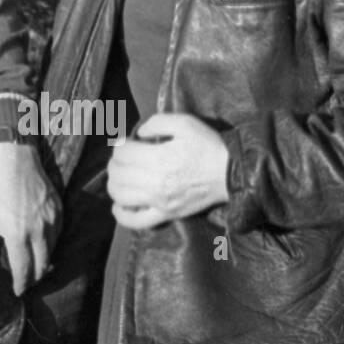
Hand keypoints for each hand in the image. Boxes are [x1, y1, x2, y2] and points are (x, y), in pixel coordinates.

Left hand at [0, 142, 62, 294]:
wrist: (15, 159)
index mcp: (17, 235)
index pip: (24, 269)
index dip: (22, 284)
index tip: (18, 291)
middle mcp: (38, 230)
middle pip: (42, 265)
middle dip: (35, 278)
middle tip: (27, 283)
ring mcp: (51, 220)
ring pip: (52, 250)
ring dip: (44, 262)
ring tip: (35, 267)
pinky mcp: (58, 210)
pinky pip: (58, 234)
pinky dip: (51, 244)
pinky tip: (42, 245)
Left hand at [107, 112, 229, 229]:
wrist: (230, 173)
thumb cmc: (207, 146)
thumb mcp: (185, 123)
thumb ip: (157, 122)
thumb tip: (139, 134)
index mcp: (158, 158)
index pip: (122, 152)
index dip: (120, 145)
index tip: (127, 142)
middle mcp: (154, 182)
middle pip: (117, 173)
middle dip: (115, 162)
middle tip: (124, 158)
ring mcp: (158, 202)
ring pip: (120, 196)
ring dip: (114, 184)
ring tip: (121, 177)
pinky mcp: (165, 215)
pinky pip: (136, 222)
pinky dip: (121, 214)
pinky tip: (118, 206)